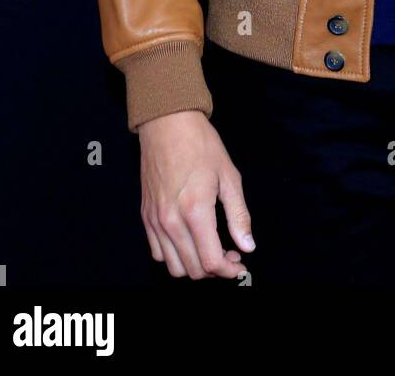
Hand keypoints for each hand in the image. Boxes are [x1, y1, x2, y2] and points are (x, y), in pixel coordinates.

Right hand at [138, 110, 254, 278]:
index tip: (240, 265)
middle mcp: (171, 221)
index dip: (229, 270)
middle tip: (231, 254)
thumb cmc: (200, 144)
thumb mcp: (229, 176)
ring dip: (194, 266)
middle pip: (193, 270)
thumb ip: (239, 216)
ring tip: (210, 249)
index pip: (211, 261)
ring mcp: (155, 220)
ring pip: (173, 267)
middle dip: (215, 269)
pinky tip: (190, 241)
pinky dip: (175, 256)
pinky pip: (158, 252)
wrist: (167, 123)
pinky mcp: (146, 216)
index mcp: (195, 211)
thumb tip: (248, 245)